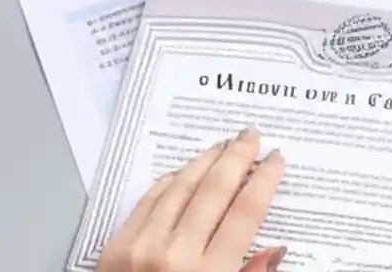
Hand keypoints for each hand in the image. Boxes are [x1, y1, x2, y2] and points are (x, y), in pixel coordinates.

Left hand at [98, 126, 286, 271]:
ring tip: (223, 145)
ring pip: (180, 187)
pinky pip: (148, 201)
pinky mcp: (115, 247)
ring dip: (204, 161)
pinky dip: (169, 182)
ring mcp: (141, 248)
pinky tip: (183, 171)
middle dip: (237, 157)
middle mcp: (175, 256)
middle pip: (215, 190)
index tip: (276, 161)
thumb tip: (277, 249)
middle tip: (252, 135)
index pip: (245, 213)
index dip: (264, 181)